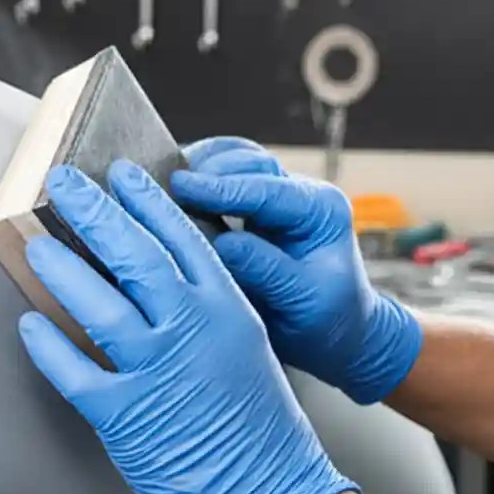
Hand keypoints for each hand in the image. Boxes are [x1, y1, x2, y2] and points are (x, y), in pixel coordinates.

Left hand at [18, 161, 355, 493]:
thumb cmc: (259, 425)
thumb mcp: (245, 344)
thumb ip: (205, 305)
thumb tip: (152, 274)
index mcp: (227, 308)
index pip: (180, 235)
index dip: (145, 198)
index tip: (120, 173)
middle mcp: (193, 330)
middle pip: (134, 254)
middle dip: (93, 211)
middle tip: (64, 182)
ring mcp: (159, 371)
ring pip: (98, 304)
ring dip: (60, 269)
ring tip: (36, 244)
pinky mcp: (127, 415)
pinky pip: (74, 370)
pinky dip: (46, 346)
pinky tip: (29, 325)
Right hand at [171, 137, 421, 404]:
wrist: (332, 334)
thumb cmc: (322, 321)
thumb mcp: (303, 302)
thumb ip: (266, 270)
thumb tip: (223, 244)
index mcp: (320, 211)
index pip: (266, 190)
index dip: (219, 188)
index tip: (179, 187)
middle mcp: (298, 193)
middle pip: (247, 162)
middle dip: (204, 171)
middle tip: (161, 188)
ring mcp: (274, 194)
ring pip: (233, 159)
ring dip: (197, 169)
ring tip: (161, 187)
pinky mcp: (250, 204)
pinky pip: (220, 176)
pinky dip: (195, 179)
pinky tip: (169, 195)